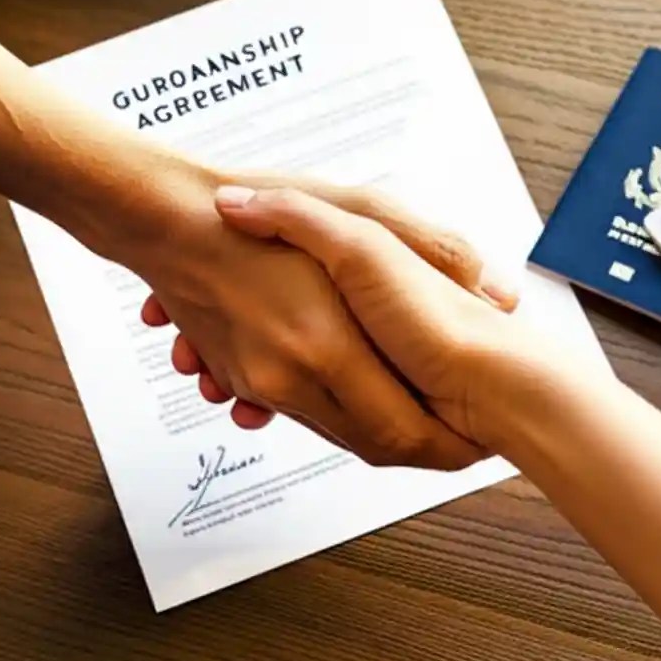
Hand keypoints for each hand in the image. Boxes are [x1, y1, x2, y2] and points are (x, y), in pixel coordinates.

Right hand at [121, 174, 514, 470]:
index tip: (481, 442)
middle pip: (375, 445)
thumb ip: (431, 246)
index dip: (449, 445)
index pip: (404, 429)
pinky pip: (299, 416)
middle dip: (426, 450)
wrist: (162, 223)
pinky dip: (333, 414)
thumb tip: (498, 287)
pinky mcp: (245, 380)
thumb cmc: (257, 209)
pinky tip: (357, 393)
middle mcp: (292, 379)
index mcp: (327, 345)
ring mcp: (264, 385)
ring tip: (428, 421)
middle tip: (466, 444)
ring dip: (382, 434)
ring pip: (338, 434)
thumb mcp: (359, 209)